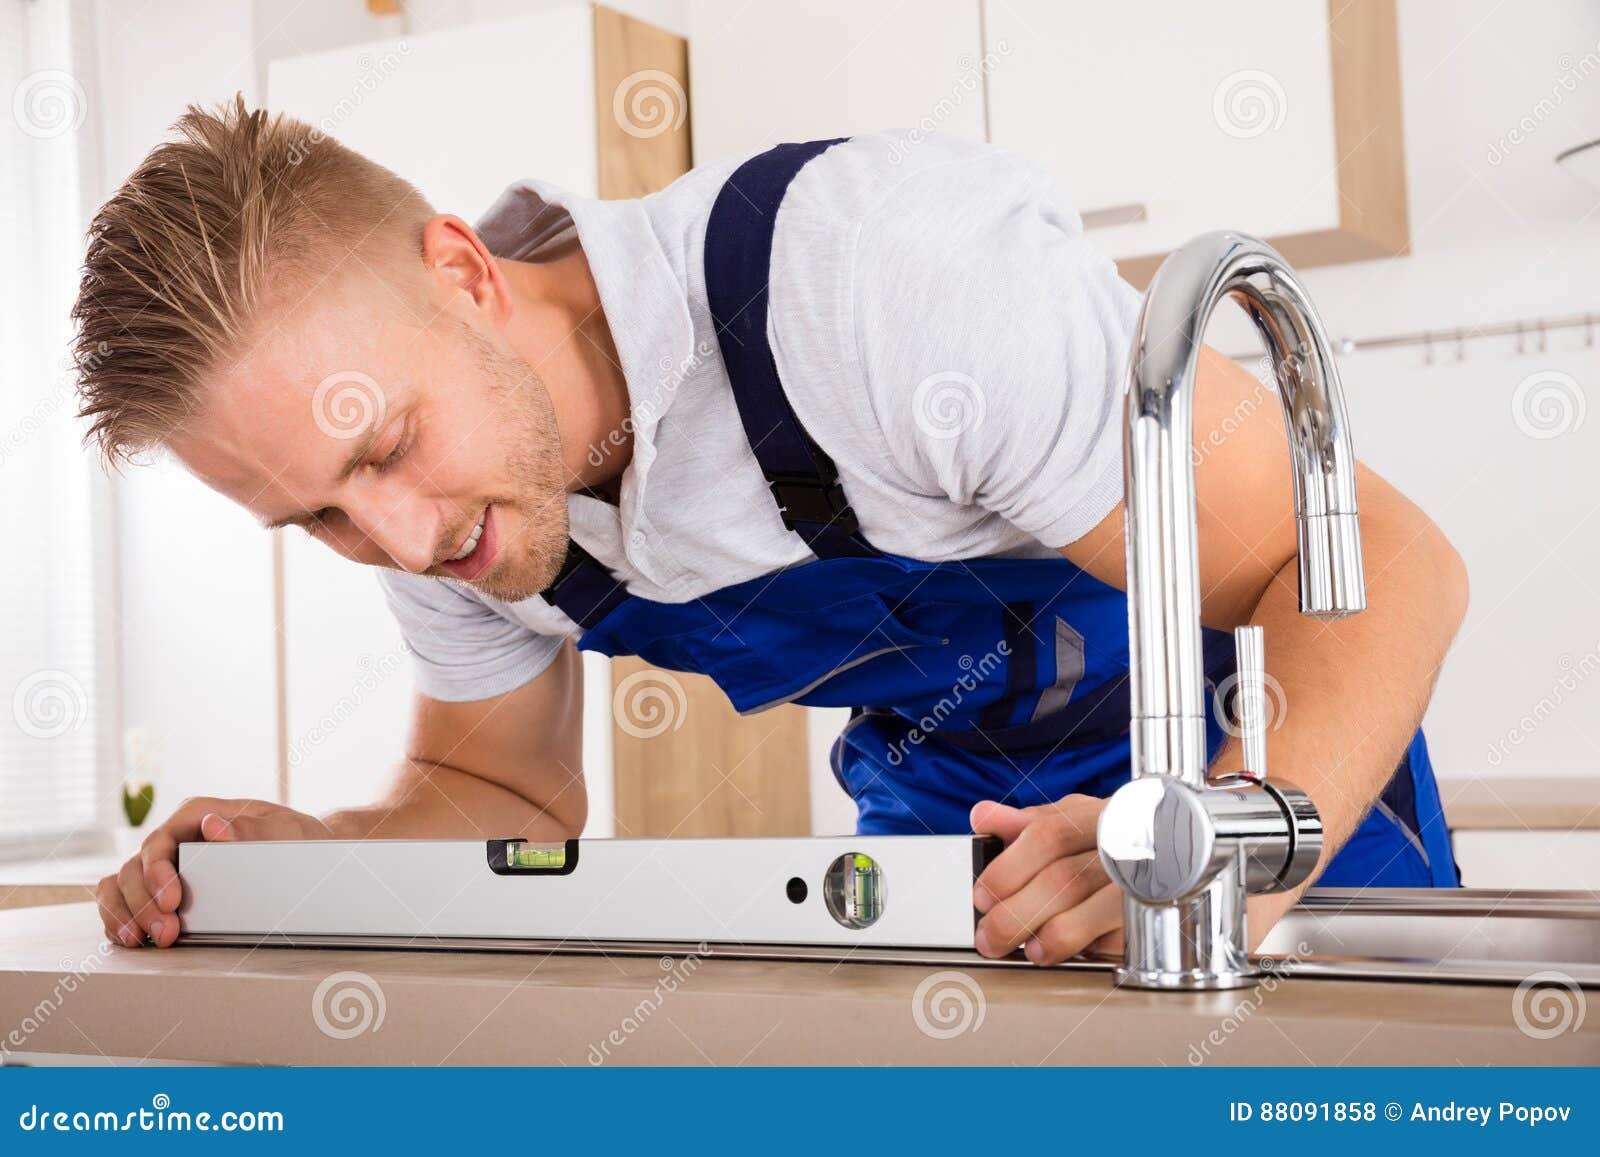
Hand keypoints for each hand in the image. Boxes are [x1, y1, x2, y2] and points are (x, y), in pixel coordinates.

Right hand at [96, 797, 332, 948]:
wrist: (309, 857)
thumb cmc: (296, 838)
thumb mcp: (287, 831)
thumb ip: (252, 829)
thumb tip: (211, 825)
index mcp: (198, 815)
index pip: (161, 839)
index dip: (157, 870)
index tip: (171, 900)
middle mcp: (175, 837)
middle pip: (135, 866)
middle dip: (142, 902)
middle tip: (165, 932)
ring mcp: (165, 864)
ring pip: (120, 883)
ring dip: (125, 913)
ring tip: (141, 940)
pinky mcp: (160, 889)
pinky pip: (121, 900)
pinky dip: (118, 918)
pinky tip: (130, 938)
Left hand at [971, 794, 1304, 964]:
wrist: (1234, 847)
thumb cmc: (1146, 833)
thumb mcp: (1088, 816)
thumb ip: (1034, 821)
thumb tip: (984, 816)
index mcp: (1104, 812)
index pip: (1047, 833)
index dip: (1010, 866)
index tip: (982, 894)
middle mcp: (1132, 841)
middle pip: (1065, 877)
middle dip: (1017, 912)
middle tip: (991, 937)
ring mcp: (1157, 879)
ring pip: (1098, 908)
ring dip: (1056, 935)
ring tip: (1033, 949)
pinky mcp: (1178, 913)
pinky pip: (1132, 937)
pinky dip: (1097, 949)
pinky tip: (1076, 954)